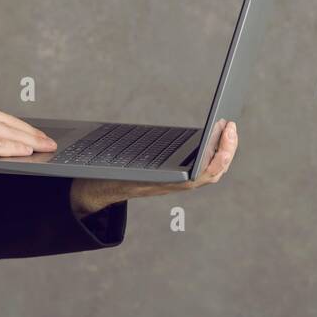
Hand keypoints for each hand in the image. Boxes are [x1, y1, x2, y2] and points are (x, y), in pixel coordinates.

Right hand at [70, 119, 237, 216]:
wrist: (97, 190)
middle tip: (230, 125)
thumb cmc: (101, 175)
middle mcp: (173, 185)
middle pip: (212, 173)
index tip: (221, 136)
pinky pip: (203, 166)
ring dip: (223, 151)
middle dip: (225, 151)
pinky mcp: (177, 174)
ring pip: (211, 171)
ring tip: (228, 126)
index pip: (198, 177)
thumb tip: (86, 148)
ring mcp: (177, 182)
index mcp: (161, 184)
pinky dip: (212, 151)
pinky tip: (215, 134)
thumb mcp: (108, 163)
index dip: (214, 159)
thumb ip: (117, 158)